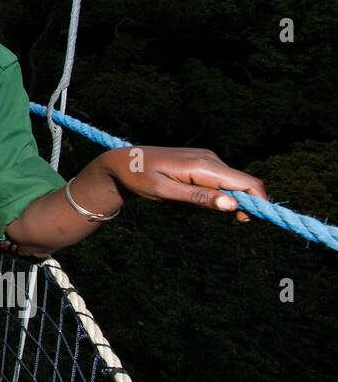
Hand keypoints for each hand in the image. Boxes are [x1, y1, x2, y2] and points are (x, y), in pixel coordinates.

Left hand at [101, 146, 268, 222]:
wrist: (123, 161)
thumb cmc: (140, 178)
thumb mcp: (165, 192)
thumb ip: (198, 197)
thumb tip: (232, 204)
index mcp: (203, 165)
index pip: (247, 182)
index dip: (258, 202)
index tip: (250, 222)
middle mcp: (209, 158)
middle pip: (245, 182)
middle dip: (249, 203)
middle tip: (240, 223)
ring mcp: (206, 158)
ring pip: (234, 181)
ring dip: (236, 199)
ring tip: (224, 214)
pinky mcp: (202, 162)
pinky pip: (222, 178)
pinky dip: (225, 193)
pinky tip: (213, 202)